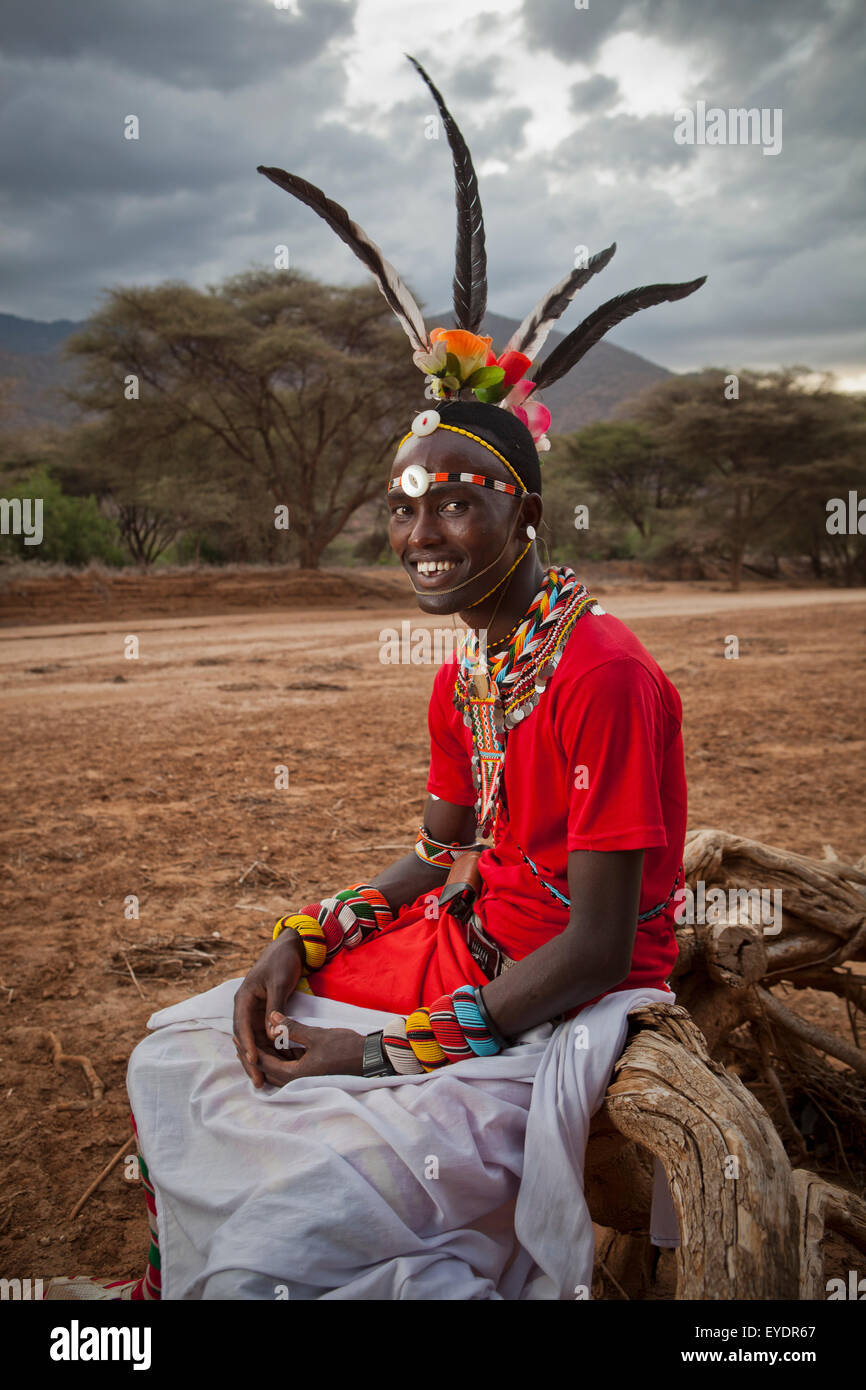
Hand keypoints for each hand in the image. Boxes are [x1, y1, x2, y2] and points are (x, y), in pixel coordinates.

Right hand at [232, 932, 304, 1087]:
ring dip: (259, 1060)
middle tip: (259, 1081)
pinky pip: (263, 1037)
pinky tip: (276, 1066)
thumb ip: (275, 1008)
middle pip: (244, 1040)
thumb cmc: (282, 963)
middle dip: (250, 1061)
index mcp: (243, 998)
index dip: (247, 1046)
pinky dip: (268, 1051)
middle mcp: (244, 1008)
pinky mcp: (263, 1016)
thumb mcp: (279, 983)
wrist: (289, 948)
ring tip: (266, 1081)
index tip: (254, 1062)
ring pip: (253, 1042)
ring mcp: (253, 1013)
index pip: (242, 1027)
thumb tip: (271, 1035)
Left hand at [233, 1013, 365, 1087]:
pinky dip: (279, 1058)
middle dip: (252, 1056)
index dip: (247, 1050)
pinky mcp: (312, 1072)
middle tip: (236, 1042)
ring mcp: (306, 1078)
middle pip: (267, 1071)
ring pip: (277, 1070)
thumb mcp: (316, 1035)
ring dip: (265, 1057)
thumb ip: (292, 1028)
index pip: (264, 1063)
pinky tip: (274, 1045)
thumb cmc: (345, 1047)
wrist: (370, 1057)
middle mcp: (298, 1081)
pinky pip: (289, 1067)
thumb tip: (271, 1018)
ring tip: (251, 1041)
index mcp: (296, 1074)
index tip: (234, 1037)